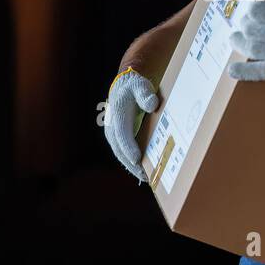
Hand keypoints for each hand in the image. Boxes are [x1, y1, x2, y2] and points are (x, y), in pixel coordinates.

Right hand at [103, 67, 158, 181]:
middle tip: (145, 175)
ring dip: (132, 166)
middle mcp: (112, 127)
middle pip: (120, 149)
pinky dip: (131, 163)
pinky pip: (123, 153)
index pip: (122, 135)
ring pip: (120, 154)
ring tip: (146, 177)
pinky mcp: (117, 139)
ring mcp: (113, 135)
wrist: (123, 87)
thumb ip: (145, 95)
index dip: (129, 148)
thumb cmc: (134, 87)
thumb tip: (152, 105)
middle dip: (132, 164)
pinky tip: (142, 172)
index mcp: (117, 115)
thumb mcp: (140, 86)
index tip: (137, 160)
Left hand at [227, 0, 264, 81]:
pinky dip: (246, 71)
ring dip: (239, 42)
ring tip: (233, 38)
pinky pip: (262, 72)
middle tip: (245, 21)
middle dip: (245, 23)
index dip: (252, 7)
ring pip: (251, 48)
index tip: (255, 6)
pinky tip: (232, 70)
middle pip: (250, 28)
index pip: (255, 11)